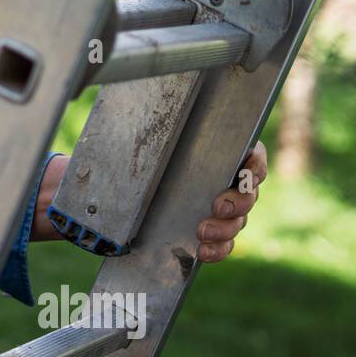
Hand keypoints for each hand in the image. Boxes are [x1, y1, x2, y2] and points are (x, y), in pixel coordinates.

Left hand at [32, 141, 268, 260]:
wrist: (99, 202)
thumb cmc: (117, 162)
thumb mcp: (127, 142)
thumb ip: (139, 128)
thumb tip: (124, 105)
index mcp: (211, 151)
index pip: (250, 154)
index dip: (256, 163)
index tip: (246, 170)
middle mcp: (219, 180)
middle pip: (248, 191)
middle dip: (239, 201)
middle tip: (216, 206)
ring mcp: (214, 209)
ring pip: (238, 220)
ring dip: (227, 229)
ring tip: (202, 232)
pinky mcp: (203, 234)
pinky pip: (223, 245)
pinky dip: (218, 250)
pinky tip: (202, 251)